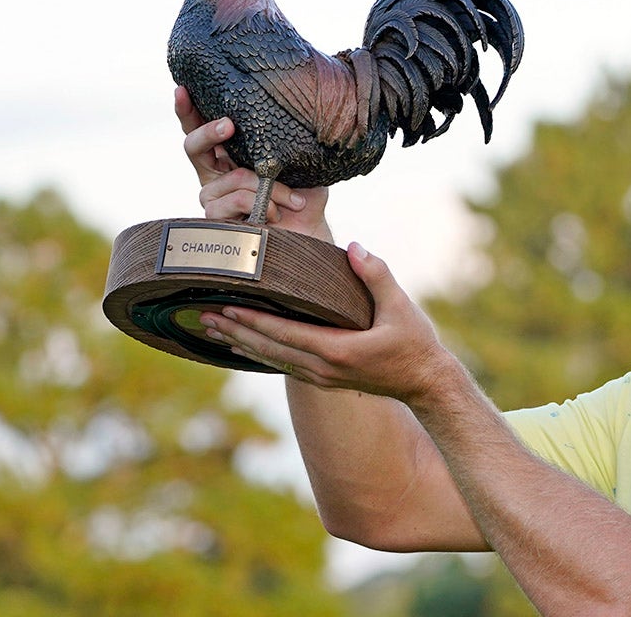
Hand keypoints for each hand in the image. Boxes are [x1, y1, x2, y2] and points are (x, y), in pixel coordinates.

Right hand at [175, 86, 331, 239]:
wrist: (309, 233)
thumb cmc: (303, 197)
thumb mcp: (299, 163)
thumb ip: (286, 142)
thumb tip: (290, 110)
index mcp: (228, 156)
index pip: (200, 128)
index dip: (187, 110)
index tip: (182, 88)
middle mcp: (214, 175)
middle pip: (193, 146)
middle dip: (209, 132)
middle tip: (229, 125)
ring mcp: (213, 198)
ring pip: (231, 177)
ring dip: (266, 186)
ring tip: (291, 199)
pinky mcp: (217, 220)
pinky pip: (236, 200)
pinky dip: (262, 203)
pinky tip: (276, 213)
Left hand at [200, 242, 461, 401]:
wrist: (426, 383)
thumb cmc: (415, 343)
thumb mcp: (401, 306)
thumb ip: (376, 275)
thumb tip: (354, 247)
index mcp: (337, 350)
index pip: (285, 333)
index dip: (254, 320)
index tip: (227, 306)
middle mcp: (323, 368)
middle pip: (269, 348)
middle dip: (236, 331)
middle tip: (204, 316)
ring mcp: (323, 377)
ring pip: (272, 359)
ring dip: (242, 343)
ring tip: (213, 330)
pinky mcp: (325, 379)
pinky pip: (284, 364)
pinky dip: (260, 353)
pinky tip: (244, 345)